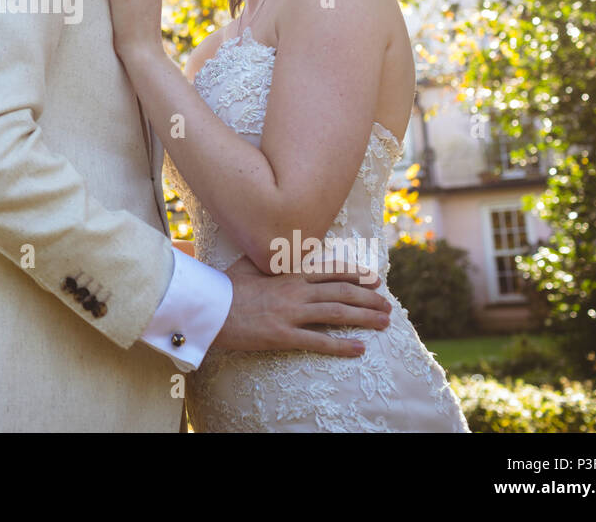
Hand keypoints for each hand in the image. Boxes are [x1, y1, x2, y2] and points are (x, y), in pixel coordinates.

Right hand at [210, 256, 391, 355]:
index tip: (375, 279)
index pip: (330, 270)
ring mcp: (290, 314)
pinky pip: (318, 341)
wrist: (208, 308)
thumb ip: (266, 256)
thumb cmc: (225, 287)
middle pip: (341, 291)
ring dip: (364, 317)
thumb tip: (274, 246)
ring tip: (384, 322)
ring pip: (337, 312)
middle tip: (387, 305)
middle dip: (369, 298)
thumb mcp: (247, 264)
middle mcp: (294, 292)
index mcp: (288, 275)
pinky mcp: (282, 335)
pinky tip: (359, 349)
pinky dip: (341, 345)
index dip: (356, 274)